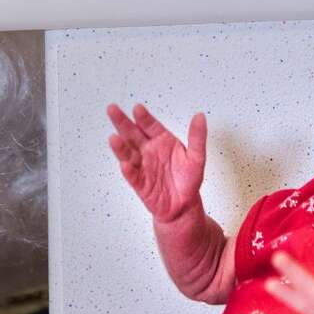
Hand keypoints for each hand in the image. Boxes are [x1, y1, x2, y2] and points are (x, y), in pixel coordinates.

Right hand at [108, 102, 207, 224]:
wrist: (184, 205)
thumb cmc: (188, 179)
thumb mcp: (197, 157)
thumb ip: (197, 137)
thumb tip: (200, 117)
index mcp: (162, 141)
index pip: (150, 125)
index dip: (143, 117)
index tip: (137, 108)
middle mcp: (148, 151)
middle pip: (133, 134)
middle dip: (122, 123)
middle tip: (112, 110)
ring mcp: (143, 166)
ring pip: (128, 154)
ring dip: (120, 147)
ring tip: (114, 138)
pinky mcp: (140, 184)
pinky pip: (133, 176)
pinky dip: (128, 171)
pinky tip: (125, 164)